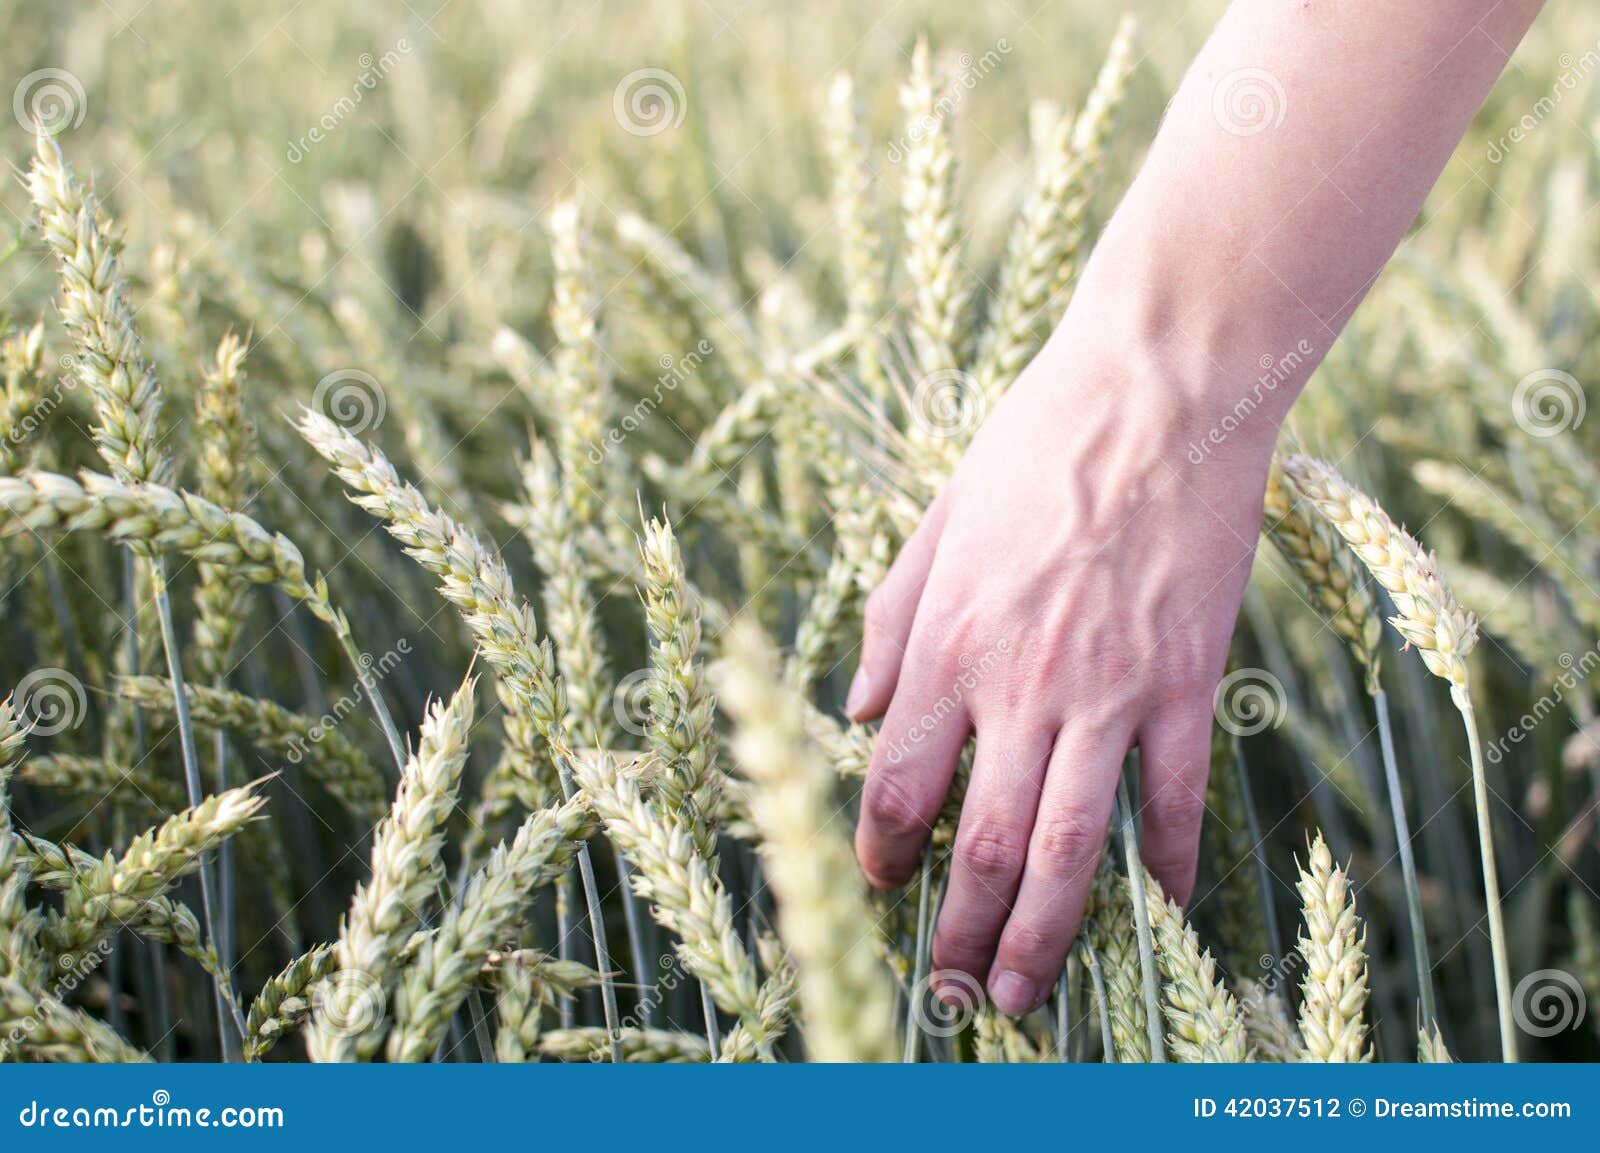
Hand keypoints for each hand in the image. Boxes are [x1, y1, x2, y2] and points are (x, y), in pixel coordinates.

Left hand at [847, 324, 1276, 1016]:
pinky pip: (1174, 798)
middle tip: (951, 991)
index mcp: (945, 642)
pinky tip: (1156, 912)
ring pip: (1067, 846)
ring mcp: (1107, 689)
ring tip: (1024, 995)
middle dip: (958, 930)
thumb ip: (890, 620)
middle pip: (978, 842)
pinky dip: (1163, 865)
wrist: (1157, 387)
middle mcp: (1018, 683)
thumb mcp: (933, 520)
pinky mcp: (1183, 680)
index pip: (895, 783)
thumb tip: (858, 705)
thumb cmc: (1035, 442)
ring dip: (1042, 932)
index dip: (880, 848)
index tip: (880, 880)